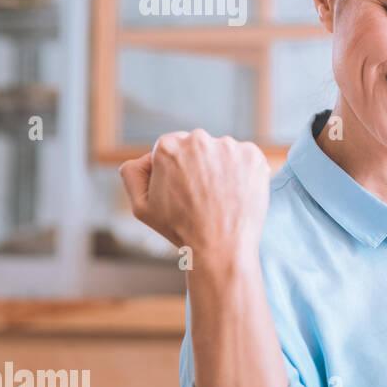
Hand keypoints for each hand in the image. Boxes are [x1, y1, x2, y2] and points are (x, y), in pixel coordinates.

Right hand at [118, 129, 270, 259]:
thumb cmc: (180, 229)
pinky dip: (243, 172)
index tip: (182, 190)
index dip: (175, 170)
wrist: (220, 247)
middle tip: (201, 195)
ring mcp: (229, 146)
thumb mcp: (140, 205)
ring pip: (222, 152)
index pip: (171, 147)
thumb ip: (133, 173)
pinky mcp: (253, 156)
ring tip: (220, 197)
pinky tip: (237, 193)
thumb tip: (147, 157)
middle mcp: (198, 139)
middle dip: (198, 165)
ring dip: (221, 168)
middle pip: (197, 147)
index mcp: (167, 146)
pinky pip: (245, 159)